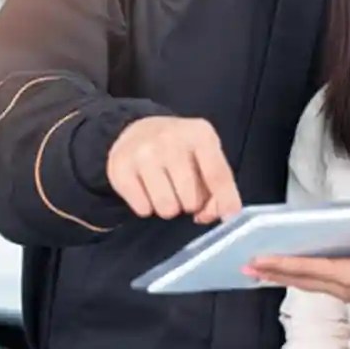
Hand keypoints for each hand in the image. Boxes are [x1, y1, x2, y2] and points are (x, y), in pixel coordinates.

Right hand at [106, 116, 242, 223]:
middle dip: (189, 203)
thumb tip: (215, 215)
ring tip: (165, 189)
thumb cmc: (180, 150)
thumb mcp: (206, 157)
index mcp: (200, 134)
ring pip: (167, 208)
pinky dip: (146, 205)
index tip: (229, 217)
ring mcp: (143, 152)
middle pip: (191, 199)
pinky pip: (143, 209)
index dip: (225, 201)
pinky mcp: (120, 168)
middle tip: (182, 189)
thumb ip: (218, 187)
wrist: (138, 131)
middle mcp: (171, 139)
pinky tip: (146, 187)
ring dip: (168, 207)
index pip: (217, 175)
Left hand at [246, 229, 349, 314]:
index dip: (287, 264)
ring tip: (256, 270)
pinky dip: (297, 278)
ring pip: (307, 284)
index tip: (263, 259)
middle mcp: (346, 286)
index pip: (314, 269)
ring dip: (281, 277)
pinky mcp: (349, 289)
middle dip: (273, 272)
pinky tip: (285, 272)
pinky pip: (316, 284)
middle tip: (245, 265)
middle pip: (302, 279)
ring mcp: (347, 290)